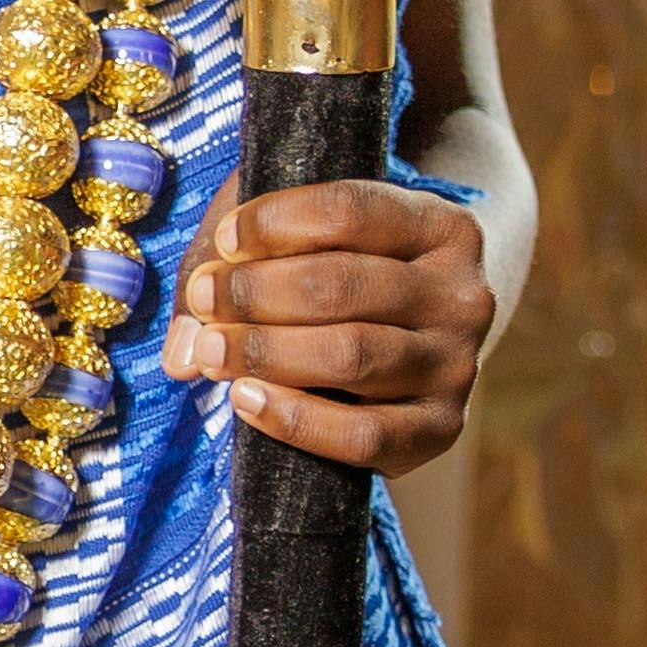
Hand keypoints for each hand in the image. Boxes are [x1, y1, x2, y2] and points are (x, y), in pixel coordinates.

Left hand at [162, 174, 490, 473]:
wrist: (426, 339)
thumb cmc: (350, 274)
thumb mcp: (304, 240)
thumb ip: (235, 265)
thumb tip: (182, 352)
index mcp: (442, 227)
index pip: (352, 210)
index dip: (275, 223)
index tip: (225, 239)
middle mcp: (463, 295)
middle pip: (344, 285)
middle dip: (257, 292)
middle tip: (205, 298)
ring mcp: (457, 366)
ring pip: (351, 355)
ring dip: (264, 352)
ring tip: (208, 351)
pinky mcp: (440, 430)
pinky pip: (362, 435)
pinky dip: (295, 420)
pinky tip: (245, 400)